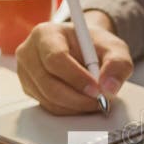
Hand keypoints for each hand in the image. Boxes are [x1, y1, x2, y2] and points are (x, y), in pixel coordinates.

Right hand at [16, 10, 132, 114]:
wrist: (84, 49)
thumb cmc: (95, 45)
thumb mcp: (114, 48)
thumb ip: (118, 64)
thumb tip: (109, 87)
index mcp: (46, 34)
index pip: (55, 59)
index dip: (77, 78)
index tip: (97, 89)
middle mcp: (29, 52)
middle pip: (49, 84)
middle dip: (78, 98)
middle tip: (101, 101)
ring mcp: (26, 72)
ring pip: (48, 99)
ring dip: (76, 106)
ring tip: (96, 100)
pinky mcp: (29, 89)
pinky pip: (48, 106)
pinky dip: (69, 109)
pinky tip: (83, 100)